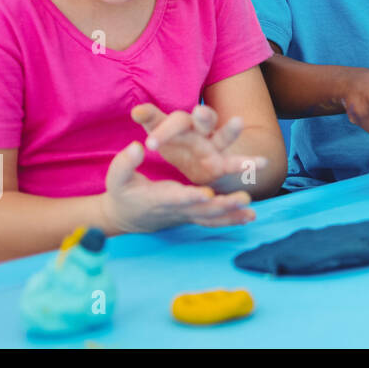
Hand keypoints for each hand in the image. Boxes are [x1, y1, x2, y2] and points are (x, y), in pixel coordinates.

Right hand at [100, 141, 254, 233]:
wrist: (127, 217)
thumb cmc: (122, 193)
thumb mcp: (117, 177)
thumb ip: (125, 163)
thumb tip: (137, 147)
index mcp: (157, 198)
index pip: (175, 198)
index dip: (190, 197)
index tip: (206, 194)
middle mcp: (176, 208)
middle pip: (201, 210)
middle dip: (222, 205)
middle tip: (243, 198)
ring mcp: (187, 214)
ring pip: (211, 217)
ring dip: (232, 214)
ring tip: (251, 210)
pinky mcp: (194, 216)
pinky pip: (214, 221)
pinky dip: (232, 220)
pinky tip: (250, 216)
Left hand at [132, 103, 266, 190]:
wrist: (197, 167)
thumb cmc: (176, 146)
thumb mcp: (160, 136)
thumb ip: (152, 122)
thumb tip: (136, 109)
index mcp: (182, 124)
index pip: (174, 120)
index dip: (163, 127)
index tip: (145, 130)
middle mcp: (201, 130)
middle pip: (203, 119)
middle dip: (203, 116)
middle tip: (199, 113)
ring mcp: (215, 146)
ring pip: (224, 135)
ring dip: (231, 130)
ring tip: (238, 122)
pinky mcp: (224, 164)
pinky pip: (237, 163)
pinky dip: (249, 162)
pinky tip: (262, 162)